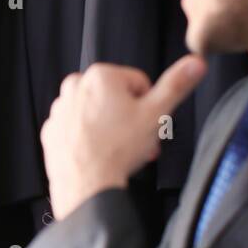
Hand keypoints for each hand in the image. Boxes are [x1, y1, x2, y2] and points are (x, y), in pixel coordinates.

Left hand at [40, 54, 205, 218]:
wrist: (86, 185)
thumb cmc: (118, 150)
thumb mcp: (156, 114)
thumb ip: (176, 85)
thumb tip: (196, 62)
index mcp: (101, 75)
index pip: (138, 82)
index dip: (148, 106)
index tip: (146, 123)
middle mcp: (75, 87)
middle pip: (116, 98)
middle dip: (131, 119)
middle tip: (137, 141)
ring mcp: (60, 109)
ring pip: (97, 114)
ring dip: (112, 129)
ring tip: (120, 151)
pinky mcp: (52, 131)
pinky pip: (78, 129)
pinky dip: (89, 138)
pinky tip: (99, 154)